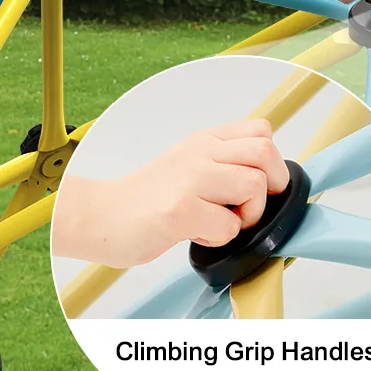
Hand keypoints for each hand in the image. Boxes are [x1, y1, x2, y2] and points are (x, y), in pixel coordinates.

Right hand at [52, 119, 289, 267]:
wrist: (99, 216)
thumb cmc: (143, 200)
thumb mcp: (185, 165)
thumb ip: (220, 163)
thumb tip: (265, 179)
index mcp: (202, 141)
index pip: (260, 131)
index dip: (270, 162)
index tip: (258, 184)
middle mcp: (198, 153)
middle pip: (265, 153)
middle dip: (270, 187)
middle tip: (246, 208)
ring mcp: (189, 180)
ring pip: (254, 186)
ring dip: (247, 215)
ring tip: (219, 222)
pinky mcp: (180, 211)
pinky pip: (229, 226)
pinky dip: (220, 239)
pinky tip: (197, 235)